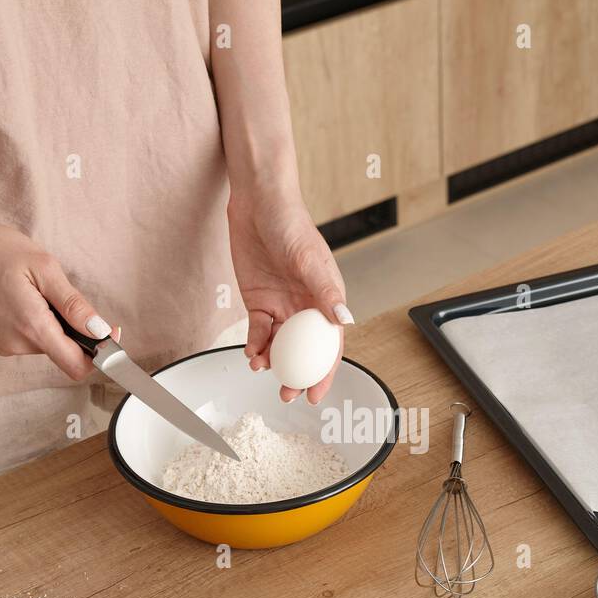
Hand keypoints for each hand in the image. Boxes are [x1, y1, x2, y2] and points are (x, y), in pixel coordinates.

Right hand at [0, 216, 112, 380]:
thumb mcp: (43, 269)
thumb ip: (73, 305)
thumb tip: (100, 330)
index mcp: (32, 328)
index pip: (77, 366)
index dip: (100, 354)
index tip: (109, 333)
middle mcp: (18, 344)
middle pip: (65, 353)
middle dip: (75, 332)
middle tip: (65, 296)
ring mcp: (6, 345)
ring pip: (49, 345)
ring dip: (55, 324)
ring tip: (36, 292)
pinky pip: (32, 339)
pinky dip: (39, 323)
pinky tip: (25, 298)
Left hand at [229, 189, 352, 403]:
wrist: (258, 204)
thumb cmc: (291, 224)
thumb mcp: (310, 260)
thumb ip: (326, 293)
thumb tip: (346, 320)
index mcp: (326, 300)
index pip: (329, 345)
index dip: (325, 372)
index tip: (316, 394)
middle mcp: (306, 307)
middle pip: (304, 351)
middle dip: (296, 375)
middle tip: (286, 394)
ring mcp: (281, 306)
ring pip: (280, 345)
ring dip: (272, 361)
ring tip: (262, 368)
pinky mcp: (259, 301)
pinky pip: (258, 331)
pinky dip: (255, 344)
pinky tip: (251, 352)